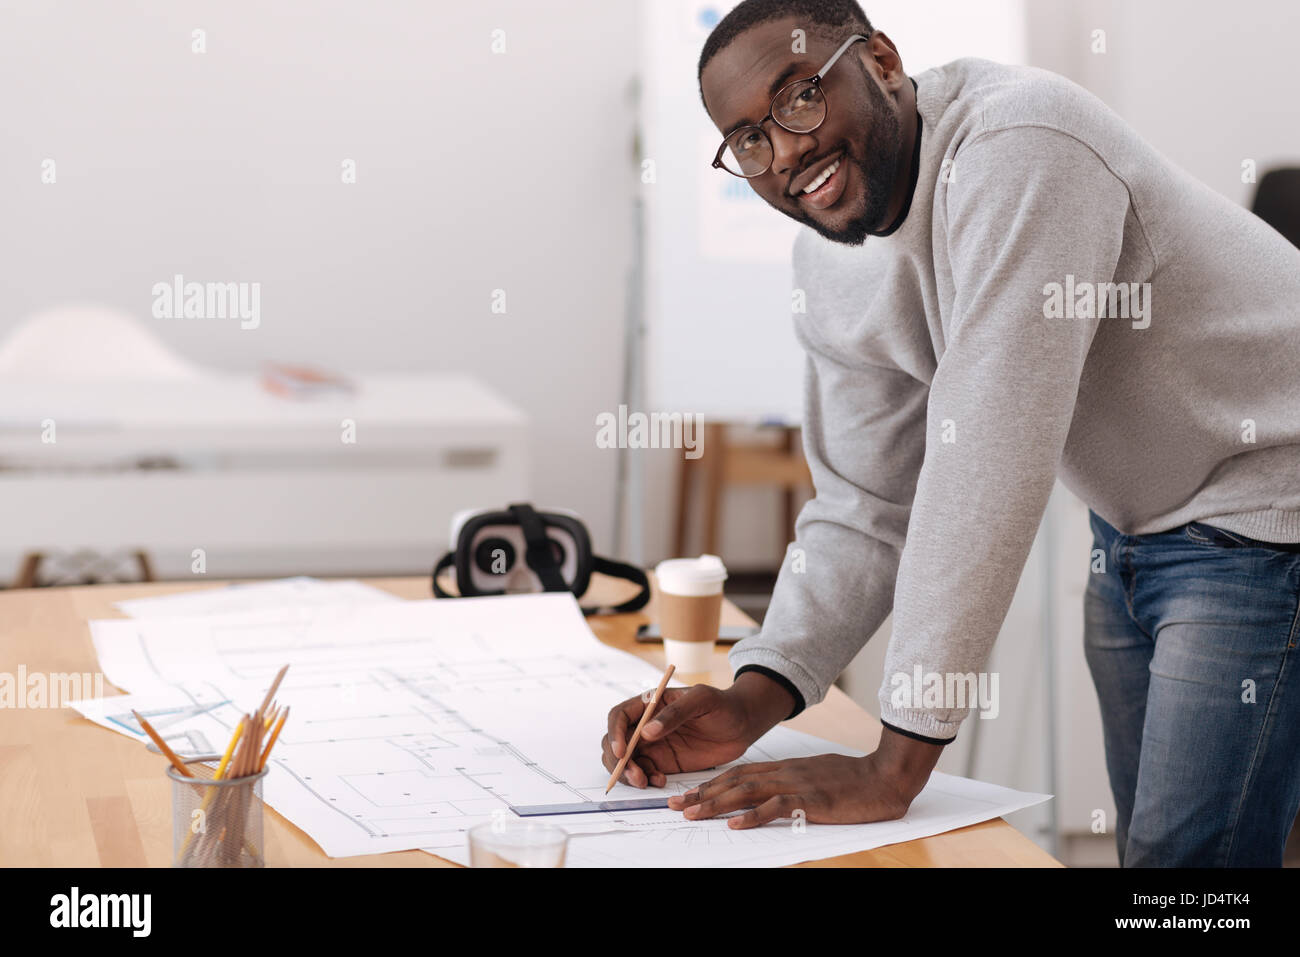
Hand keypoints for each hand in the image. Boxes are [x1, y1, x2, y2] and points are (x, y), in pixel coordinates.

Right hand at [601, 683, 756, 787]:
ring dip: (628, 773)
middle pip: (615, 741)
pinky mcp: (663, 762)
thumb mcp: (702, 700)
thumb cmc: (723, 705)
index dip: (615, 733)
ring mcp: (653, 745)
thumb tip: (647, 732)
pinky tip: (660, 781)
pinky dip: (645, 780)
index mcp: (650, 703)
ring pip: (625, 761)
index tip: (623, 751)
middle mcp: (646, 724)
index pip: (620, 716)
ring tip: (646, 781)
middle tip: (635, 775)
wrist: (743, 725)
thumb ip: (675, 713)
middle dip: (618, 760)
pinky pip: (643, 773)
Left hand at [667, 727, 943, 827]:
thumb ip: (787, 781)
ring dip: (717, 804)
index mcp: (783, 767)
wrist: (883, 776)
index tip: (685, 795)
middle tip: (674, 806)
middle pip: (734, 781)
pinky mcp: (810, 800)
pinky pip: (776, 807)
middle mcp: (783, 772)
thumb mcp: (811, 775)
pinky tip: (735, 825)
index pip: (737, 773)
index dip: (709, 784)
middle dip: (701, 794)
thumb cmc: (850, 778)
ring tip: (692, 815)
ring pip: (747, 792)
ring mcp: (795, 784)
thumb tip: (763, 795)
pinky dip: (753, 816)